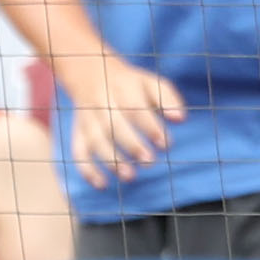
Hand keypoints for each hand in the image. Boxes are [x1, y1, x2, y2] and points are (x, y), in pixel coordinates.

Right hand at [56, 52, 186, 188]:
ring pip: (96, 142)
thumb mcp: (150, 83)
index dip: (150, 127)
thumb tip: (181, 119)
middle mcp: (102, 103)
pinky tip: (102, 185)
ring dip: (111, 161)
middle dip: (132, 146)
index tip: (165, 144)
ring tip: (129, 176)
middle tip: (149, 162)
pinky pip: (79, 153)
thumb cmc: (129, 85)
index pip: (136, 109)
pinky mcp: (78, 134)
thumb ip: (168, 98)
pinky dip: (88, 170)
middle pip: (115, 126)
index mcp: (123, 88)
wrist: (91, 75)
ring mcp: (88, 120)